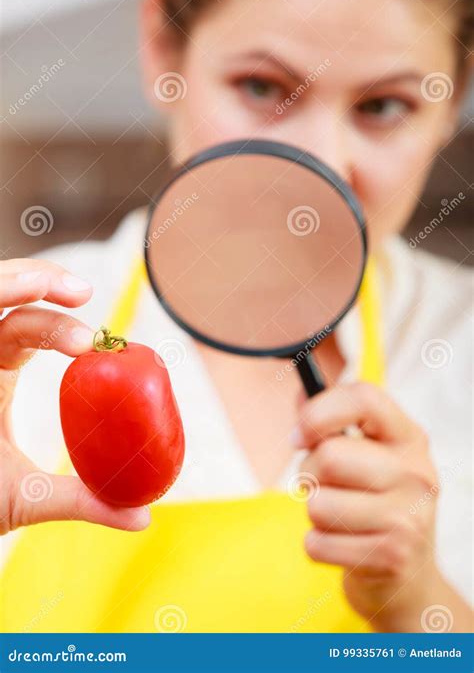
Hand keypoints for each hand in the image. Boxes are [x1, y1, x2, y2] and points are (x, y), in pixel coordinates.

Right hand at [0, 258, 149, 534]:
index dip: (56, 319)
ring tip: (60, 287)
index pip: (26, 325)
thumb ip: (81, 500)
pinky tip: (9, 296)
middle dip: (36, 279)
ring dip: (15, 280)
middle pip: (1, 293)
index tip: (95, 340)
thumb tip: (143, 519)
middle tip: (83, 292)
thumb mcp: (26, 498)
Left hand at [292, 382, 471, 631]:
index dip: (319, 412)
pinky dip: (317, 546)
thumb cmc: (374, 503)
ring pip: (318, 504)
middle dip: (309, 474)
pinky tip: (342, 546)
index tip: (299, 436)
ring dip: (314, 514)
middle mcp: (416, 472)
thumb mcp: (366, 456)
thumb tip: (300, 391)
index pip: (363, 399)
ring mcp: (409, 516)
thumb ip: (330, 423)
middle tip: (322, 487)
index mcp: (408, 437)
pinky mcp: (392, 556)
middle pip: (330, 456)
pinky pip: (317, 543)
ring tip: (338, 518)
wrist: (407, 577)